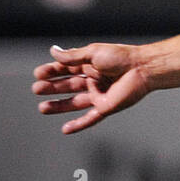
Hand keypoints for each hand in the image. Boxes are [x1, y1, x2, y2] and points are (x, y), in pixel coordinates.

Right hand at [33, 43, 150, 133]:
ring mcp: (100, 94)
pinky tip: (65, 129)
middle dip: (52, 88)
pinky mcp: (106, 106)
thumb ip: (72, 56)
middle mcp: (94, 79)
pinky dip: (78, 125)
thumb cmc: (121, 57)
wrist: (142, 69)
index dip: (52, 71)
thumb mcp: (93, 53)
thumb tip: (52, 51)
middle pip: (68, 85)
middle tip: (37, 89)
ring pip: (75, 102)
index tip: (38, 74)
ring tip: (42, 108)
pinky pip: (90, 118)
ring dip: (59, 106)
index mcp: (91, 64)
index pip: (67, 69)